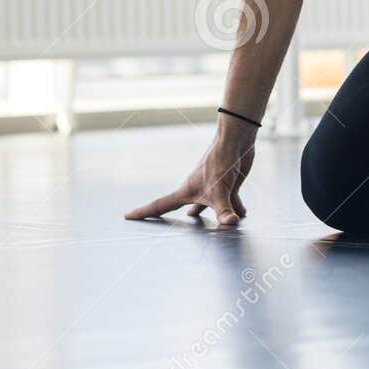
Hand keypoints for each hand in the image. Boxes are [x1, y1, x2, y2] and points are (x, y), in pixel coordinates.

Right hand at [124, 121, 255, 224]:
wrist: (236, 140)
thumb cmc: (221, 161)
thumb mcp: (222, 190)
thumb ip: (225, 209)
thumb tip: (232, 223)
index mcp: (187, 191)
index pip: (161, 205)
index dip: (144, 212)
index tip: (127, 216)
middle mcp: (197, 189)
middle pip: (181, 208)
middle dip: (173, 218)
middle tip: (159, 226)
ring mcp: (212, 186)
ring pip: (207, 206)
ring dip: (210, 216)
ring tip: (209, 229)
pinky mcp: (228, 184)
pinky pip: (229, 201)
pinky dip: (234, 209)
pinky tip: (241, 215)